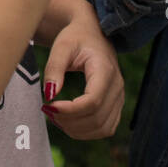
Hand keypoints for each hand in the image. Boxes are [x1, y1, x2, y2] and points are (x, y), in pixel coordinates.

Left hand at [39, 12, 123, 139]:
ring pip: (102, 128)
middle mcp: (117, 86)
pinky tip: (69, 122)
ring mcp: (119, 98)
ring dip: (77, 130)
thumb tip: (50, 94)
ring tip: (56, 117)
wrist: (92, 34)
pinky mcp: (116, 106)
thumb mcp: (61, 47)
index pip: (93, 101)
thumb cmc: (75, 38)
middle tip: (48, 111)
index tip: (49, 106)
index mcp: (105, 70)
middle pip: (97, 118)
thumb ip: (54, 68)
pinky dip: (86, 132)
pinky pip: (105, 129)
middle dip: (69, 121)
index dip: (70, 110)